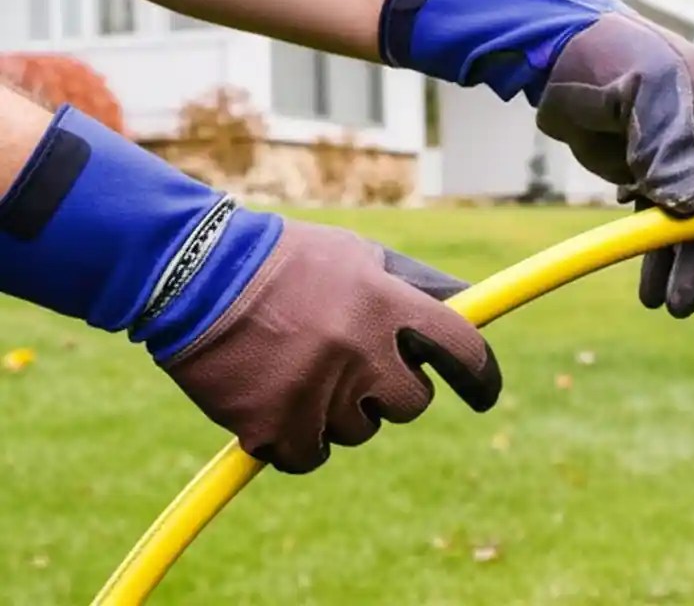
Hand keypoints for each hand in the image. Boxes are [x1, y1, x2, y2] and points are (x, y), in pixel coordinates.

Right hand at [0, 103, 499, 475]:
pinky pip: (312, 456)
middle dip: (392, 390)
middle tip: (358, 366)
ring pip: (359, 430)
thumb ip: (418, 285)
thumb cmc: (286, 263)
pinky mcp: (275, 428)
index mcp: (386, 304)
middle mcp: (359, 351)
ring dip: (339, 409)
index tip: (484, 392)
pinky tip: (276, 399)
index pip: (462, 349)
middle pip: (412, 404)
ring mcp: (317, 393)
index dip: (481, 376)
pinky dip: (298, 438)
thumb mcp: (359, 255)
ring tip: (300, 365)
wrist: (190, 276)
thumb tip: (474, 307)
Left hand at [536, 14, 693, 317]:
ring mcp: (681, 163)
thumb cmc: (610, 52)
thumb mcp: (647, 88)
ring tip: (667, 304)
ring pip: (691, 226)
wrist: (555, 52)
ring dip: (681, 266)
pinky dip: (654, 253)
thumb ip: (670, 145)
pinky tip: (648, 285)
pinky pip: (658, 223)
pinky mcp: (648, 176)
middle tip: (689, 300)